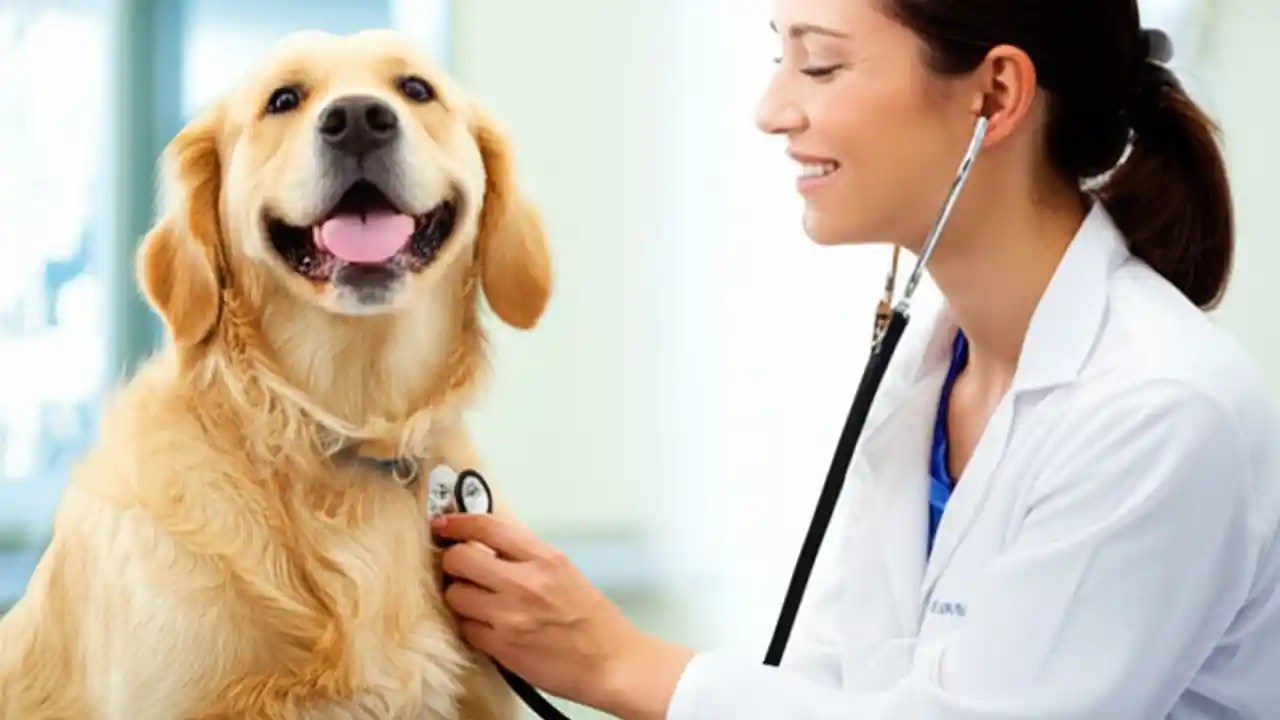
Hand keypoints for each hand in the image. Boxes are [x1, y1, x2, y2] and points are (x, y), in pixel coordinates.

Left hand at [432, 513, 693, 718]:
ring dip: (461, 597)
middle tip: (462, 569)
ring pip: (455, 595)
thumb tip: (487, 541)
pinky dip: (471, 626)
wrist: (610, 663)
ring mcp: (511, 616)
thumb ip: (526, 555)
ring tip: (480, 602)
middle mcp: (526, 584)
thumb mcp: (565, 572)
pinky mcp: (502, 646)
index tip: (444, 523)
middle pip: (459, 558)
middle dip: (454, 563)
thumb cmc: (591, 620)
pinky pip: (465, 627)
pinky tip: (488, 626)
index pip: (488, 527)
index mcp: (545, 559)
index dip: (458, 522)